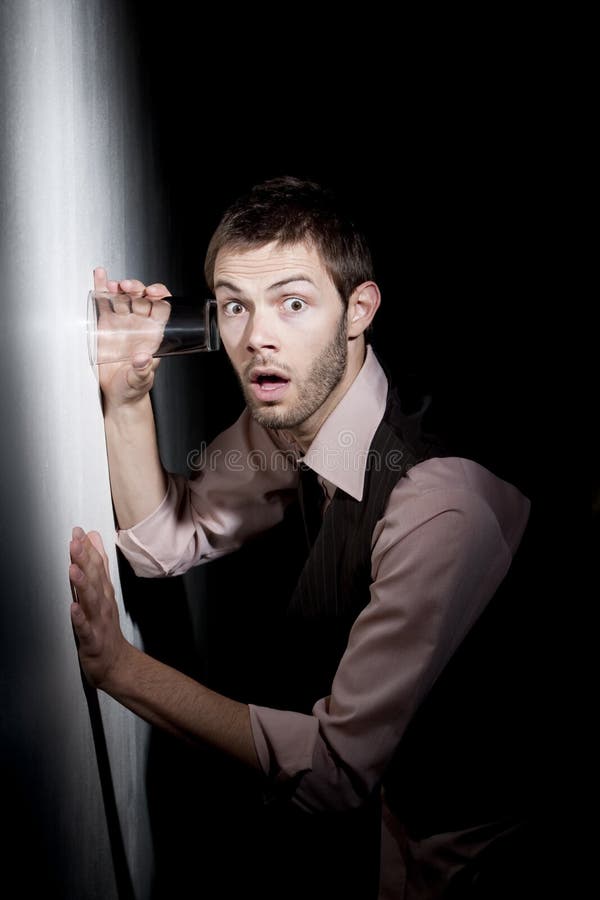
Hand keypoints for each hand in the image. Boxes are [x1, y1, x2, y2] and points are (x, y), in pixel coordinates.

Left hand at [69, 526, 128, 689]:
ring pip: (91, 601)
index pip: (97, 566)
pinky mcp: (92, 640)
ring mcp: (98, 621)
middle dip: (85, 559)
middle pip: (95, 579)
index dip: (88, 549)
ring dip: (83, 584)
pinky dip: (80, 618)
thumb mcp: (104, 591)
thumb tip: (94, 538)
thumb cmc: (106, 627)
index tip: (80, 532)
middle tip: (76, 542)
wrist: (116, 663)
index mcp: (103, 592)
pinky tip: (73, 608)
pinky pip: (85, 629)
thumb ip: (99, 563)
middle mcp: (102, 604)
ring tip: (74, 569)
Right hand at [93, 267, 171, 407]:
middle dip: (138, 288)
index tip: (154, 292)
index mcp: (153, 334)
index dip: (161, 296)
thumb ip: (142, 370)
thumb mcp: (140, 379)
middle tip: (130, 288)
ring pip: (124, 296)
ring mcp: (122, 323)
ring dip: (120, 286)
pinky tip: (99, 276)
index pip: (162, 308)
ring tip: (115, 285)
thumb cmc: (134, 387)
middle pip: (142, 298)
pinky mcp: (105, 325)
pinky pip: (104, 303)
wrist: (117, 394)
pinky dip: (101, 288)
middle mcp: (139, 325)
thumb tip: (143, 358)